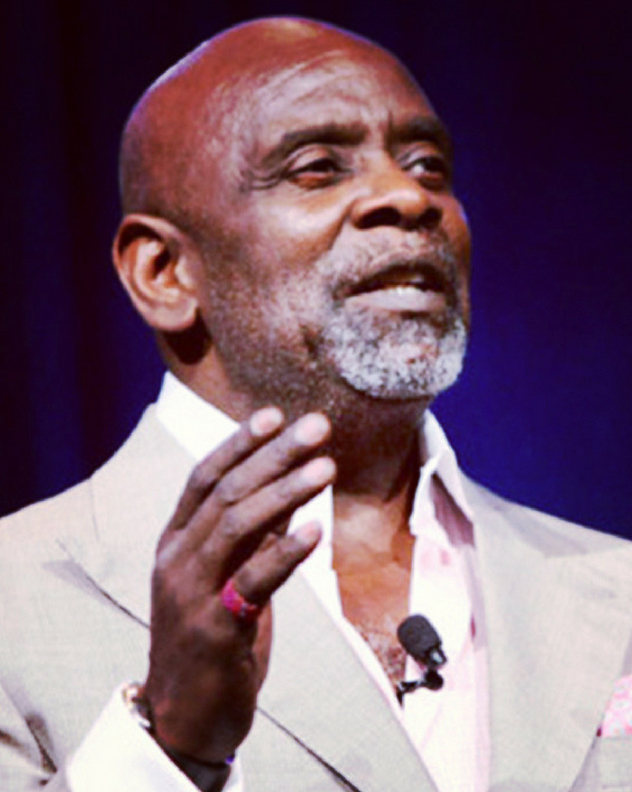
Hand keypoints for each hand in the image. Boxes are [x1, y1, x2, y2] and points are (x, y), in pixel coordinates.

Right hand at [142, 407, 334, 763]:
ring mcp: (191, 592)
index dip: (239, 442)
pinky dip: (284, 552)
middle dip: (274, 454)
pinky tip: (315, 532)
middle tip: (317, 426)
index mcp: (176, 540)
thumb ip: (253, 531)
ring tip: (326, 467)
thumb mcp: (227, 573)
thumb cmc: (212, 633)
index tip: (275, 414)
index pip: (204, 477)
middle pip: (227, 491)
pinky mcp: (214, 629)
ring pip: (236, 525)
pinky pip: (252, 581)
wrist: (185, 711)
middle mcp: (178, 558)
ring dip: (285, 491)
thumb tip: (291, 481)